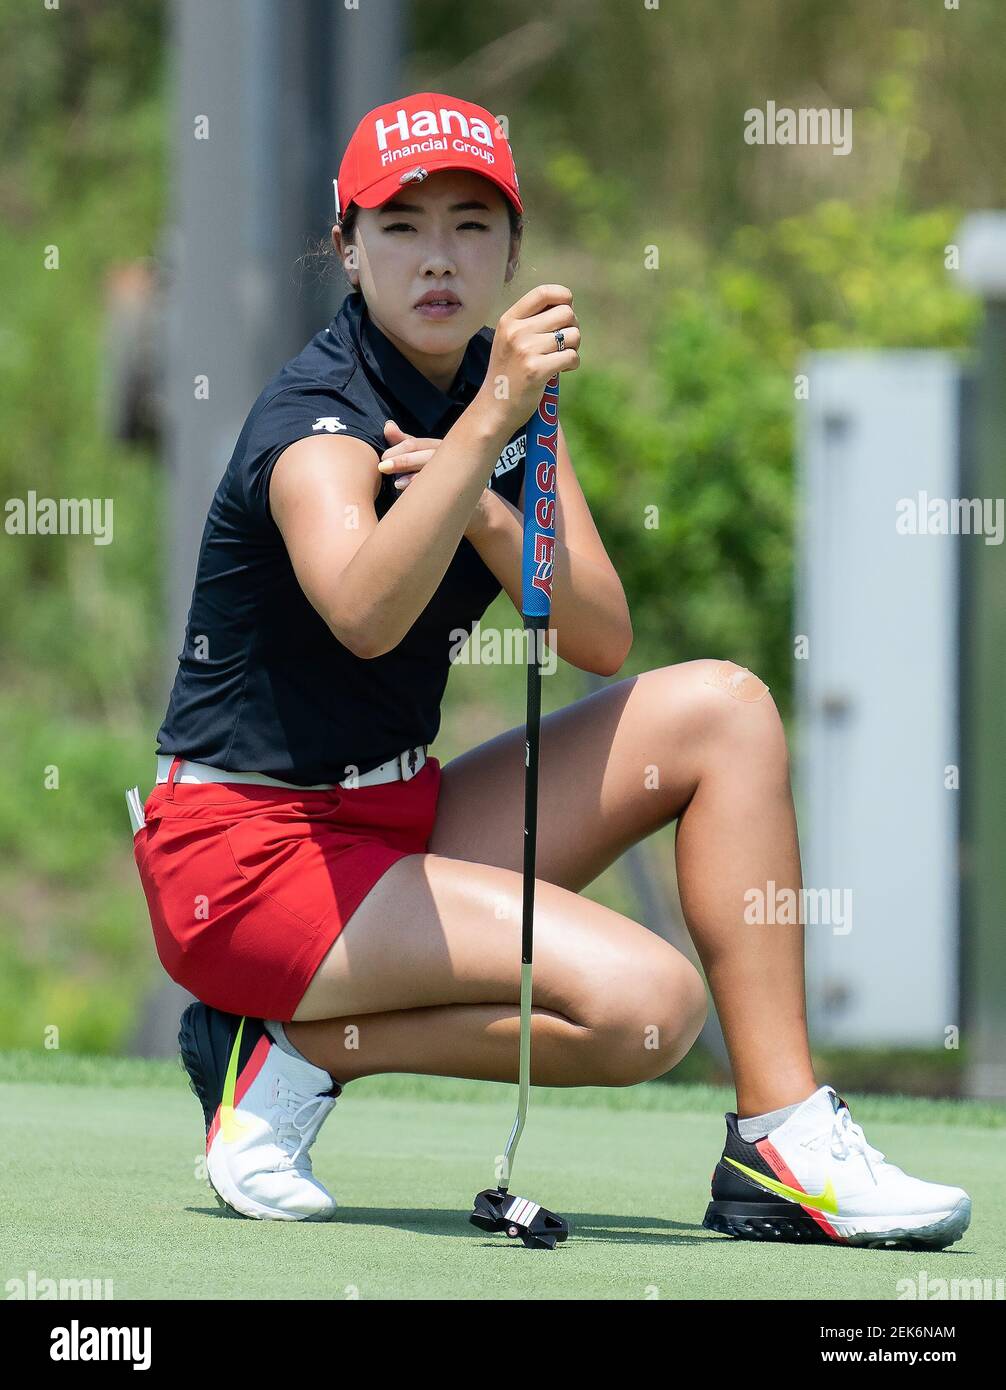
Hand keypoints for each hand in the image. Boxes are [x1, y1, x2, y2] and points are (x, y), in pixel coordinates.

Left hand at [378, 420, 492, 540]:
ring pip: (435, 469)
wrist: (478, 507)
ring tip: (396, 483)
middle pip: (425, 454)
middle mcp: (450, 455)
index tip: (383, 457)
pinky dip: (429, 490)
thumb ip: (406, 443)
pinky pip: (447, 489)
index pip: (416, 443)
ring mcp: (460, 472)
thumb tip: (388, 425)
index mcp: (438, 446)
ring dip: (414, 476)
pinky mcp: (467, 490)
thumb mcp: (425, 459)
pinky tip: (415, 495)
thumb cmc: (445, 479)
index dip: (398, 448)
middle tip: (383, 466)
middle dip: (403, 460)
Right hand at [476, 284, 580, 434]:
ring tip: (561, 359)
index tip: (566, 311)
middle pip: (566, 313)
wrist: (494, 408)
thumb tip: (567, 307)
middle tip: (564, 343)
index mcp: (510, 320)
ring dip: (573, 348)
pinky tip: (562, 371)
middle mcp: (516, 331)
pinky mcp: (536, 370)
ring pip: (573, 336)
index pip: (543, 293)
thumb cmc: (508, 374)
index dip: (564, 297)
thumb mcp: (510, 340)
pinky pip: (571, 357)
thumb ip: (531, 322)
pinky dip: (572, 364)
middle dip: (572, 327)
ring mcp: (526, 350)